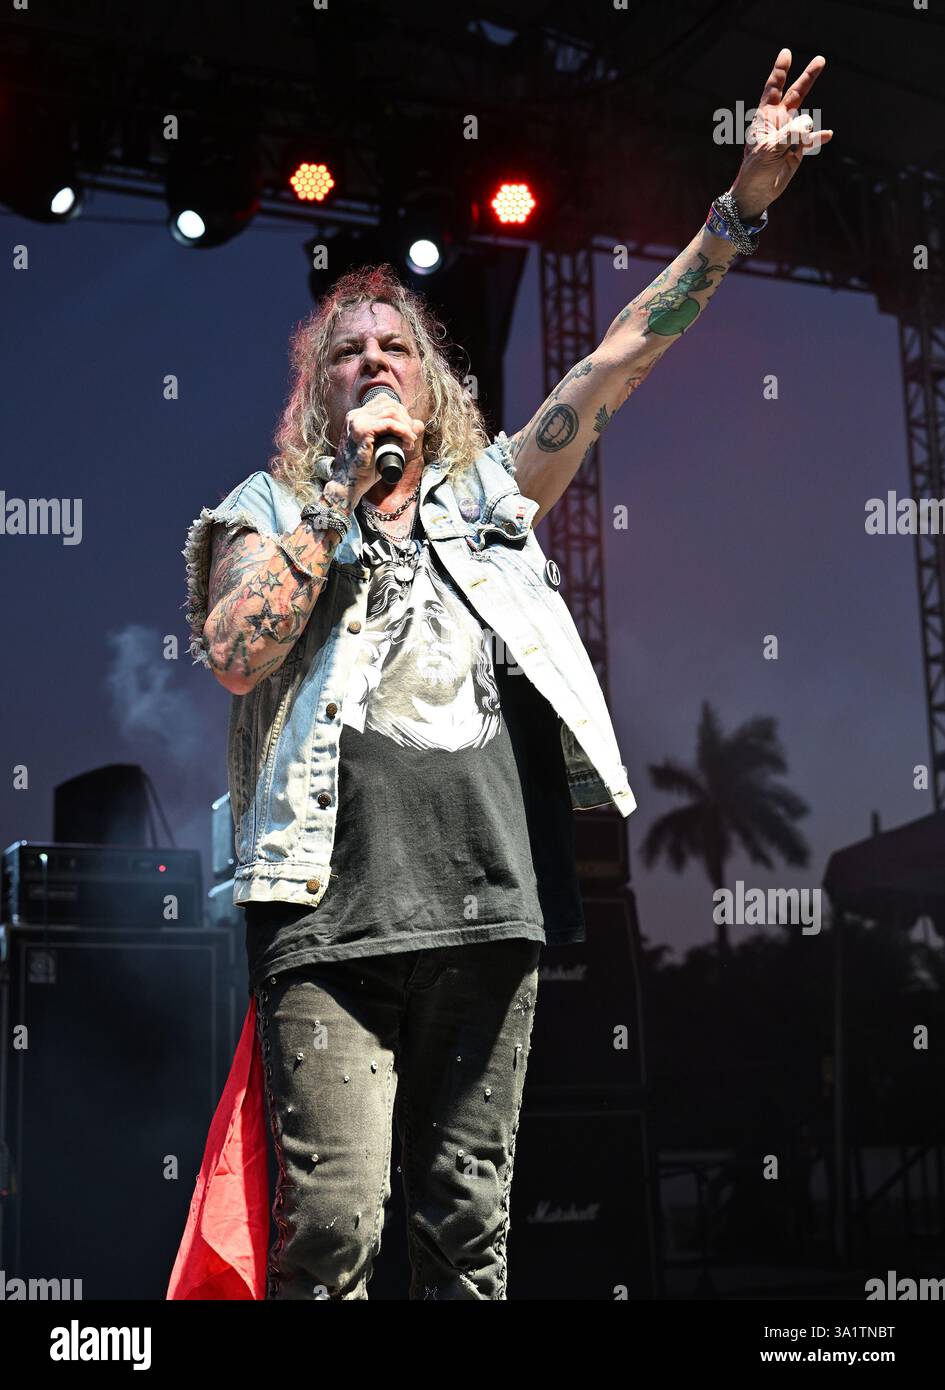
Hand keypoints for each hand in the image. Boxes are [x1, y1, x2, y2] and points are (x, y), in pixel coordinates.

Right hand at [332, 397, 424, 505]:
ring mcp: (357, 422)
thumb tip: (418, 424)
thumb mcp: (380, 446)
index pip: (384, 400)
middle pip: (390, 404)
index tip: (407, 430)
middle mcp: (356, 415)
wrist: (348, 484)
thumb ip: (394, 434)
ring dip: (406, 426)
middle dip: (405, 419)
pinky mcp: (362, 431)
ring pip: (391, 412)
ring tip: (410, 441)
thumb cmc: (364, 470)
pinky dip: (403, 431)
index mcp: (357, 416)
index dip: (400, 413)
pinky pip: (389, 424)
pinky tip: (408, 441)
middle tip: (410, 437)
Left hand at [729, 48, 833, 220]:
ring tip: (792, 149)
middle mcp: (780, 121)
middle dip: (807, 77)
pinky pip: (812, 140)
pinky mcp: (798, 150)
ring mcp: (790, 135)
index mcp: (766, 117)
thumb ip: (789, 133)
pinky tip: (827, 134)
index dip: (780, 71)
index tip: (786, 53)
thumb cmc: (756, 169)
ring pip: (806, 120)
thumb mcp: (770, 149)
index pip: (774, 89)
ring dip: (805, 130)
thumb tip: (808, 123)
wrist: (757, 193)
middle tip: (821, 59)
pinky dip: (819, 138)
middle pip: (796, 94)